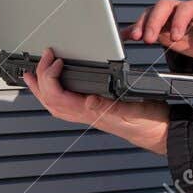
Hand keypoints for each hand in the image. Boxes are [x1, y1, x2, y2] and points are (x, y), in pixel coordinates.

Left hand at [22, 48, 168, 154]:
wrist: (160, 131)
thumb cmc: (149, 122)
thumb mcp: (133, 110)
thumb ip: (110, 107)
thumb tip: (89, 101)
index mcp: (92, 112)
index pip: (59, 97)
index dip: (50, 78)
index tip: (55, 60)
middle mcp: (87, 114)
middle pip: (51, 102)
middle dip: (38, 83)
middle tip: (33, 65)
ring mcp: (89, 114)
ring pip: (55, 105)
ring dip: (41, 90)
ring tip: (33, 76)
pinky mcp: (96, 110)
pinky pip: (66, 104)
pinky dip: (55, 94)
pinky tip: (58, 87)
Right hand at [122, 0, 192, 59]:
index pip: (185, 8)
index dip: (179, 20)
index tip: (175, 37)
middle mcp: (182, 10)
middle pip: (164, 6)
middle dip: (154, 20)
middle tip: (149, 38)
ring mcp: (170, 18)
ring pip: (152, 13)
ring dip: (142, 24)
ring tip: (135, 37)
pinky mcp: (162, 28)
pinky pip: (145, 25)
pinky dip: (133, 29)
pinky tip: (124, 36)